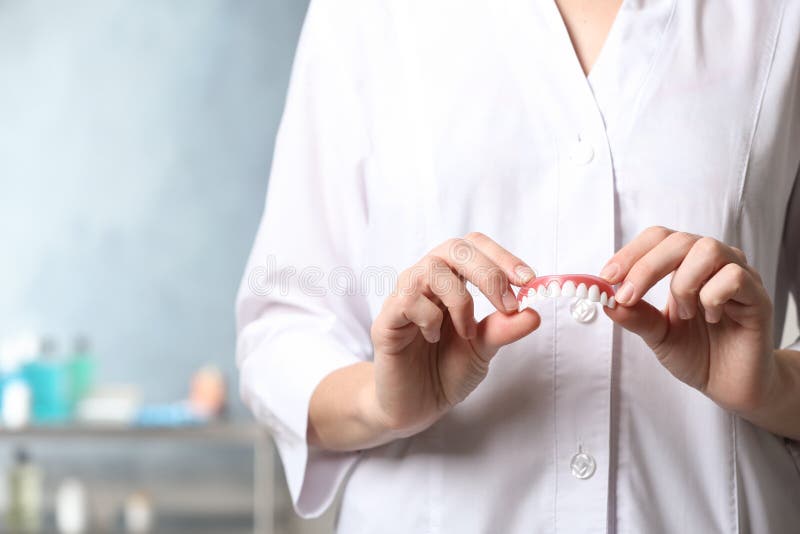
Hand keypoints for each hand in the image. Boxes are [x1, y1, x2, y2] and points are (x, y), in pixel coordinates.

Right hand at [368, 232, 540, 436]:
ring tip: (466, 333)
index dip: (501, 256)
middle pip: (454, 248)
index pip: (473, 246)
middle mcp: (425, 282)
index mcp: (451, 281)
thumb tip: (534, 313)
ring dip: (460, 300)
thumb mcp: (483, 349)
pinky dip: (430, 318)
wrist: (416, 407)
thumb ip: (504, 329)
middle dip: (488, 272)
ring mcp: (403, 297)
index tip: (528, 280)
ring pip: (431, 270)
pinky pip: (408, 300)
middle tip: (507, 305)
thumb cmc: (444, 370)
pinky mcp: (386, 321)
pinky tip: (433, 338)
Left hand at [600, 226, 776, 414]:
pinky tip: (711, 318)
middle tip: (628, 297)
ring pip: (707, 250)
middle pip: (679, 239)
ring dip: (684, 283)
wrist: (730, 385)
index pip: (657, 238)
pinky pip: (735, 277)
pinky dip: (712, 296)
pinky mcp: (758, 296)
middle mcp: (712, 263)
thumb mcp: (657, 334)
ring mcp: (739, 275)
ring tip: (684, 312)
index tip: (607, 277)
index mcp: (685, 265)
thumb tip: (606, 300)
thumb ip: (635, 315)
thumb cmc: (698, 353)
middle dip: (646, 267)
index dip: (630, 253)